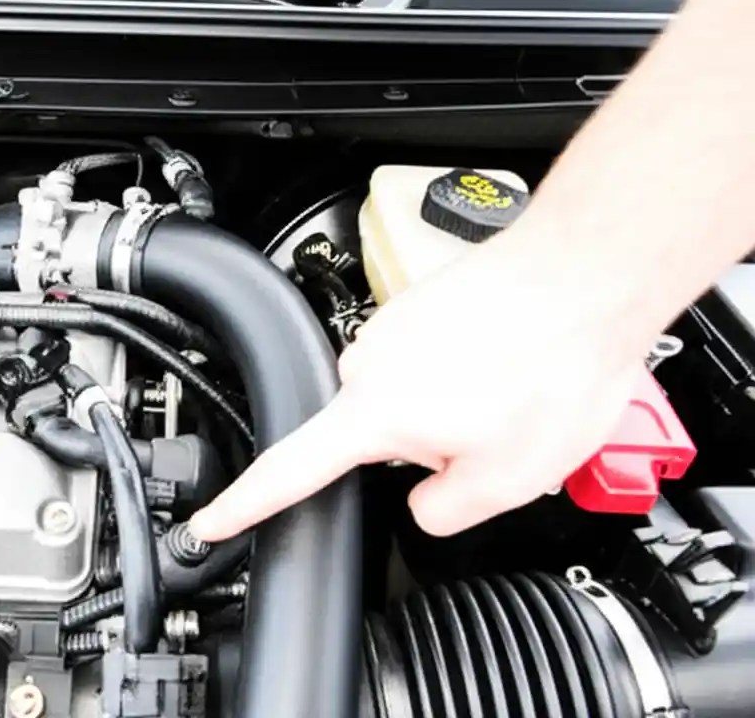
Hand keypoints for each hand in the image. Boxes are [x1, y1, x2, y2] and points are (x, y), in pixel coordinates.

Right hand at [189, 232, 648, 538]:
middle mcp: (369, 364)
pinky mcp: (420, 307)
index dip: (244, 504)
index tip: (212, 520)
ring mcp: (393, 329)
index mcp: (373, 414)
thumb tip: (426, 502)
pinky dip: (469, 372)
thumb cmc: (551, 364)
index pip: (287, 473)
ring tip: (515, 393)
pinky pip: (430, 359)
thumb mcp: (507, 480)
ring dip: (456, 407)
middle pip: (373, 436)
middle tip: (496, 435)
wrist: (585, 277)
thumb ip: (442, 511)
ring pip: (408, 398)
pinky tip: (515, 365)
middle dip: (429, 448)